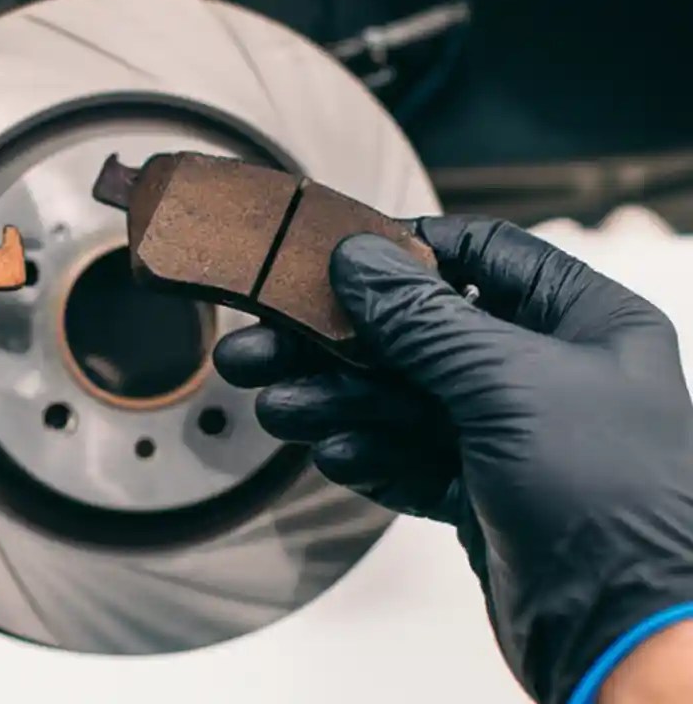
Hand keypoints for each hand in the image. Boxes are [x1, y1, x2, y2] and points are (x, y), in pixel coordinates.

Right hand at [214, 217, 692, 703]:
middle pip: (420, 336)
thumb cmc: (612, 502)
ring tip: (278, 410)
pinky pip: (409, 460)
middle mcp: (549, 373)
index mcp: (584, 322)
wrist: (624, 633)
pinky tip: (330, 454)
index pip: (484, 255)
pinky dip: (368, 456)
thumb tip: (361, 261)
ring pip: (404, 403)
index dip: (404, 252)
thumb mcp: (509, 384)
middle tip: (263, 347)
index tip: (331, 257)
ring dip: (337, 405)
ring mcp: (514, 437)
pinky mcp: (484, 495)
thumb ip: (424, 320)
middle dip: (337, 345)